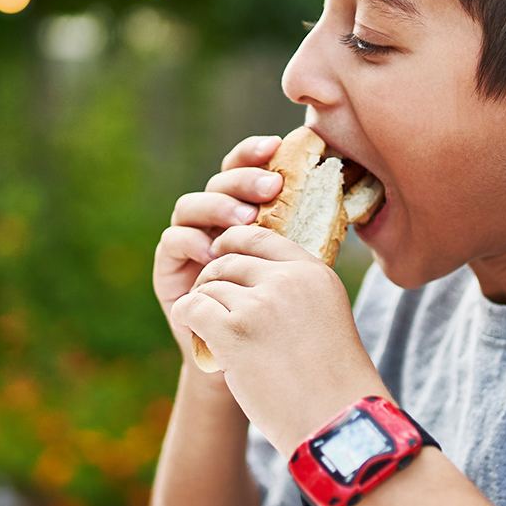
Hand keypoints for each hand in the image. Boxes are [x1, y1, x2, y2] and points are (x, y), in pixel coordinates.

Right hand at [153, 135, 284, 363]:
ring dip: (219, 208)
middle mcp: (213, 218)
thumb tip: (337, 197)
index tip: (277, 144)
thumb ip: (304, 231)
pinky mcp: (168, 266)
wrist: (248, 360)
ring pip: (191, 205)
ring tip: (246, 221)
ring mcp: (188, 239)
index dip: (255, 152)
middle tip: (271, 188)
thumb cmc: (278, 309)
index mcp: (243, 208)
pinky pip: (172, 240)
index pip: (244, 168)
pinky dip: (192, 241)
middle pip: (219, 182)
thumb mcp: (295, 265)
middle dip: (245, 180)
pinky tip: (213, 252)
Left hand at [170, 225, 386, 452]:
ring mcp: (260, 304)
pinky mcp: (234, 332)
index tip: (223, 260)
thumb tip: (254, 278)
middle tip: (213, 305)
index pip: (262, 238)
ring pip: (209, 285)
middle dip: (214, 279)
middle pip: (230, 260)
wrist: (337, 423)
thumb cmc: (334, 382)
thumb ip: (296, 292)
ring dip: (202, 304)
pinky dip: (187, 317)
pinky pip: (193, 307)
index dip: (234, 245)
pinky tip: (192, 331)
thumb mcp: (327, 317)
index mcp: (314, 273)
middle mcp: (287, 281)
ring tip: (207, 328)